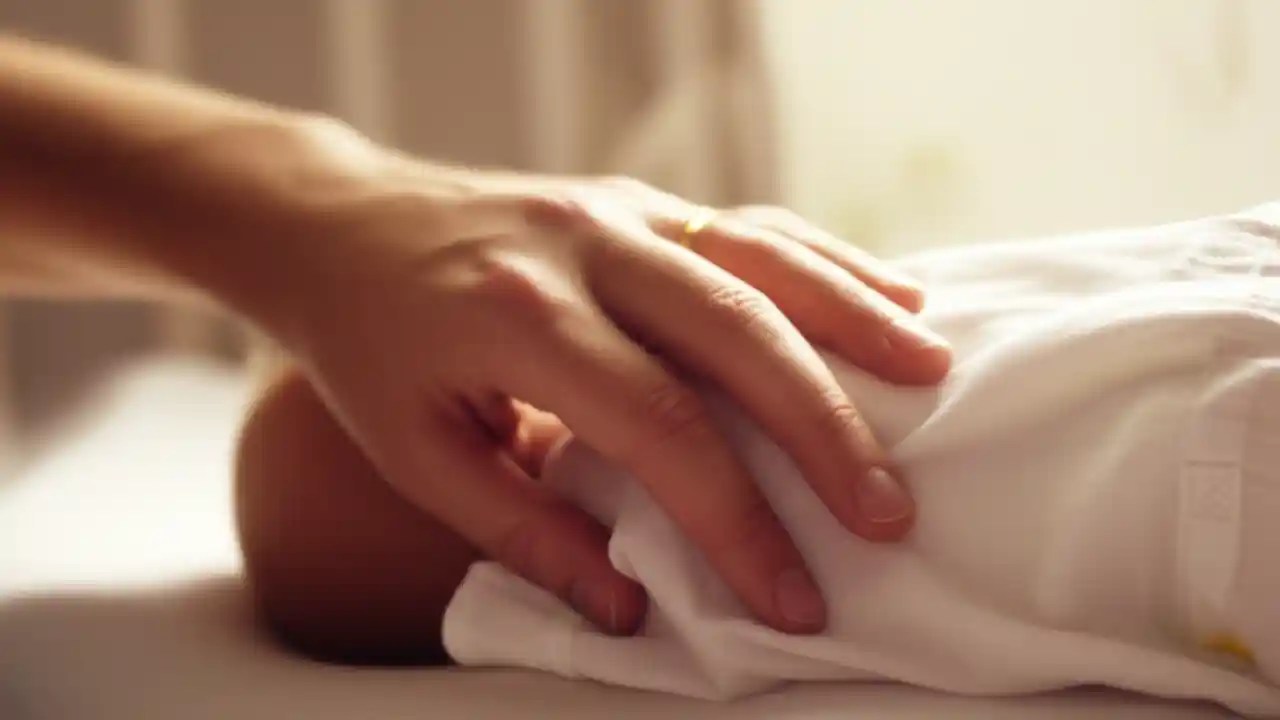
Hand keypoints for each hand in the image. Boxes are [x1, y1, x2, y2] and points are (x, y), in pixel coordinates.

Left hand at [264, 154, 950, 636]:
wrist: (337, 224)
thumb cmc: (368, 346)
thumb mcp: (417, 453)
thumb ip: (523, 532)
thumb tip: (628, 607)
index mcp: (521, 320)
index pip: (662, 429)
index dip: (739, 522)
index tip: (794, 598)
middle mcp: (583, 249)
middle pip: (737, 335)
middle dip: (826, 430)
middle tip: (890, 512)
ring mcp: (616, 209)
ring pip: (760, 258)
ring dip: (854, 317)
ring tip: (934, 374)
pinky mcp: (634, 198)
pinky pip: (747, 223)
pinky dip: (825, 259)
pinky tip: (891, 290)